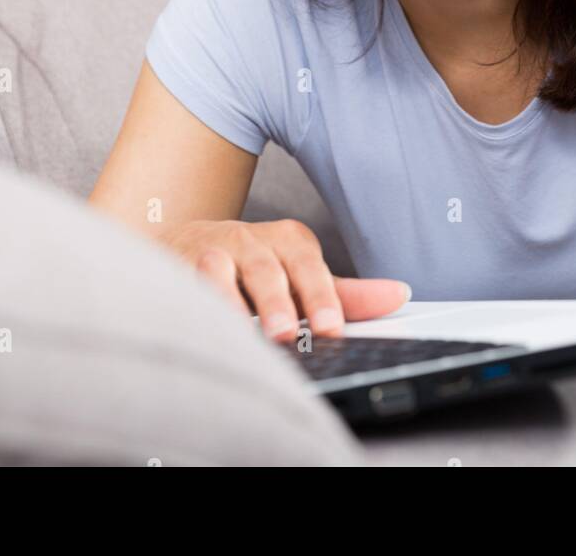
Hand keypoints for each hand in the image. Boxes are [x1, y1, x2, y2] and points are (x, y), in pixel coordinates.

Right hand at [155, 218, 411, 341]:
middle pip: (268, 269)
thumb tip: (398, 295)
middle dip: (279, 301)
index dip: (321, 297)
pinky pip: (186, 284)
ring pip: (222, 273)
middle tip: (286, 332)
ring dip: (233, 303)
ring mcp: (213, 252)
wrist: (183, 245)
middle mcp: (252, 242)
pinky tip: (202, 324)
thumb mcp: (299, 277)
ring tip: (245, 332)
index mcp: (289, 242)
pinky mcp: (178, 266)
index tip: (331, 329)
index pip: (309, 267)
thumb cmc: (251, 267)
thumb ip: (344, 293)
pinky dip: (194, 303)